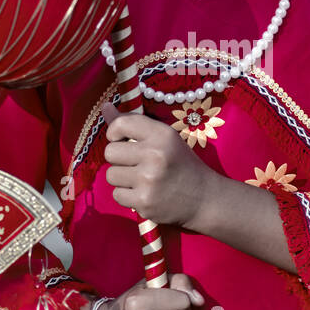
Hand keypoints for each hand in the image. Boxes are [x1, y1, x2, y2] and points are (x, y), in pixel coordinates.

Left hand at [101, 101, 215, 227]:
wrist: (204, 198)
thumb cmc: (180, 164)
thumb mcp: (164, 138)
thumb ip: (133, 124)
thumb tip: (105, 107)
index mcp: (162, 134)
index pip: (120, 124)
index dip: (115, 133)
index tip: (123, 140)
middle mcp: (155, 155)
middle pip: (110, 152)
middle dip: (119, 159)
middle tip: (136, 164)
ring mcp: (149, 180)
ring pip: (111, 175)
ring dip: (122, 179)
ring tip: (142, 180)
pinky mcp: (144, 202)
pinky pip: (117, 195)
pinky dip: (127, 196)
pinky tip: (144, 193)